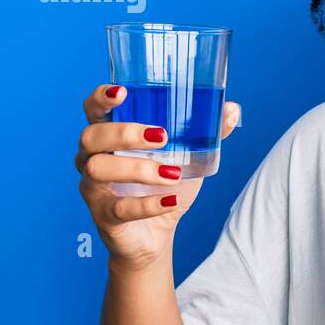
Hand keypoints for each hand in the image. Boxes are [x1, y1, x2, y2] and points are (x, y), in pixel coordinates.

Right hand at [76, 83, 241, 268]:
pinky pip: (119, 208)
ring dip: (137, 168)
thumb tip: (232, 108)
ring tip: (172, 173)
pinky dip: (147, 204)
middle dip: (125, 133)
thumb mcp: (188, 156)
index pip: (93, 110)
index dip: (101, 98)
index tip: (122, 92)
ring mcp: (93, 188)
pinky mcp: (103, 216)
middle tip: (162, 136)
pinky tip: (170, 201)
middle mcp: (91, 158)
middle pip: (91, 136)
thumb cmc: (164, 185)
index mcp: (108, 137)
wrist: (156, 232)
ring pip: (98, 169)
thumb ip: (208, 133)